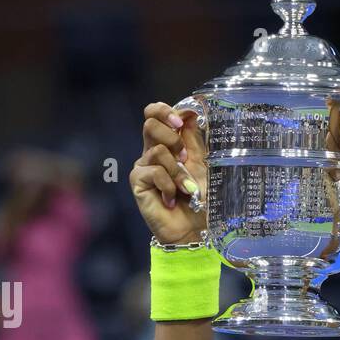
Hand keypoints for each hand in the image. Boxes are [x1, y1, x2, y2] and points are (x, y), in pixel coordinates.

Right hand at [129, 102, 206, 244]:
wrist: (193, 229)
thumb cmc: (199, 200)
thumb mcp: (201, 164)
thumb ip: (193, 139)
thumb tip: (190, 111)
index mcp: (166, 144)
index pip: (154, 114)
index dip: (165, 111)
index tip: (181, 122)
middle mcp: (150, 152)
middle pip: (149, 123)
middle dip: (172, 137)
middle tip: (185, 158)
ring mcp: (142, 167)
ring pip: (157, 150)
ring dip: (177, 171)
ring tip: (185, 189)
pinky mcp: (137, 182)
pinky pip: (154, 171)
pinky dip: (169, 185)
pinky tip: (172, 198)